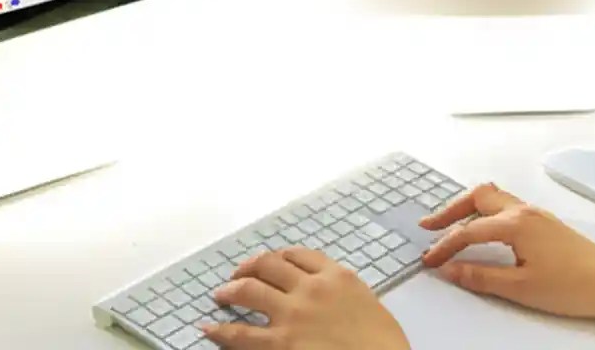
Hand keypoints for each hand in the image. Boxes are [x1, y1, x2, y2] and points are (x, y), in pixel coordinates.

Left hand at [202, 246, 409, 349]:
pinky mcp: (279, 344)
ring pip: (249, 290)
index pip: (299, 255)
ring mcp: (292, 315)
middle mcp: (310, 288)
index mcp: (337, 277)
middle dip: (249, 266)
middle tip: (239, 274)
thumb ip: (345, 294)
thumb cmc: (385, 344)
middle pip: (269, 265)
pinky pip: (240, 334)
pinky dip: (220, 330)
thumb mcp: (369, 305)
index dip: (278, 256)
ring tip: (221, 295)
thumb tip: (330, 299)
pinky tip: (209, 329)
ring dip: (230, 290)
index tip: (271, 260)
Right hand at [418, 182, 594, 319]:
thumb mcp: (520, 288)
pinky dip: (486, 211)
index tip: (429, 260)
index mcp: (515, 224)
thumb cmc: (571, 287)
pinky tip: (483, 229)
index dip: (444, 246)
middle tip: (430, 227)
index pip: (468, 232)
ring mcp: (536, 214)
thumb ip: (481, 277)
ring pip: (493, 196)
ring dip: (469, 207)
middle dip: (450, 210)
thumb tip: (451, 270)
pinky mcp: (544, 222)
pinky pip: (506, 204)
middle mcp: (523, 211)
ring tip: (451, 225)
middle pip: (477, 197)